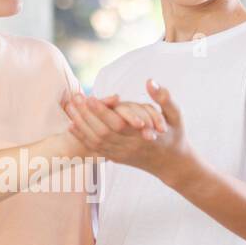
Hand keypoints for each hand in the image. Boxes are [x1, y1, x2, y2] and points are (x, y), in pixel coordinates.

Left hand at [63, 80, 189, 180]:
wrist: (172, 163)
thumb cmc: (174, 135)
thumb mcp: (175, 116)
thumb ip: (164, 98)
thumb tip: (150, 81)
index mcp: (143, 136)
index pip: (118, 124)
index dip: (102, 111)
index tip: (90, 97)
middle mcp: (130, 147)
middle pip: (101, 132)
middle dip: (86, 115)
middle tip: (75, 98)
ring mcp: (121, 154)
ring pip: (95, 141)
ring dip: (81, 124)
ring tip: (70, 107)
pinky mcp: (115, 158)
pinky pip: (95, 149)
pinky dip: (82, 137)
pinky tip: (72, 125)